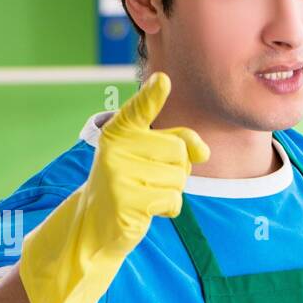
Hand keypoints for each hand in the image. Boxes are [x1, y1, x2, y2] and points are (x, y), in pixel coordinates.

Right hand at [18, 72, 208, 302]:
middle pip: (178, 152)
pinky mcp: (126, 201)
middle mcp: (115, 148)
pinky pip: (172, 200)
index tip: (164, 81)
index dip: (152, 96)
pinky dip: (168, 208)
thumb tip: (204, 151)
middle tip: (151, 178)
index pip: (138, 110)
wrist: (98, 221)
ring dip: (172, 190)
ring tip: (146, 193)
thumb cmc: (132, 181)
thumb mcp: (151, 156)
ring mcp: (118, 175)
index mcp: (119, 131)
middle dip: (177, 169)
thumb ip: (179, 143)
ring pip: (178, 178)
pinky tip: (148, 209)